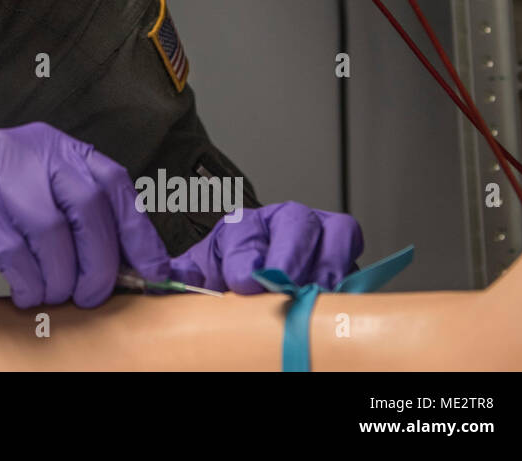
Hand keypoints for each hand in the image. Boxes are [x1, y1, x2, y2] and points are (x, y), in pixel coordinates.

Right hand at [0, 121, 171, 307]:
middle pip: (88, 209)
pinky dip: (28, 283)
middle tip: (92, 294)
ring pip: (53, 235)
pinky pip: (15, 255)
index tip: (151, 270)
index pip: (111, 182)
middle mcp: (26, 152)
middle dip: (99, 263)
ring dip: (60, 279)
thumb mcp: (30, 190)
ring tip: (51, 294)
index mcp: (51, 146)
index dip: (138, 231)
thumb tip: (129, 262)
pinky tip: (23, 291)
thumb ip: (74, 212)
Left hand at [170, 201, 363, 292]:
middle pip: (295, 222)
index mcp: (243, 225)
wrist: (256, 288)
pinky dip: (350, 278)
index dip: (246, 256)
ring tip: (314, 293)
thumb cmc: (232, 277)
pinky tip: (336, 299)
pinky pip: (357, 259)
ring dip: (326, 265)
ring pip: (335, 233)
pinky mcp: (346, 259)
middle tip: (284, 285)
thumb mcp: (203, 274)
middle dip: (290, 254)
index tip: (244, 281)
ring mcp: (321, 238)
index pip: (245, 231)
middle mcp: (284, 224)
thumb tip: (163, 280)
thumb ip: (185, 275)